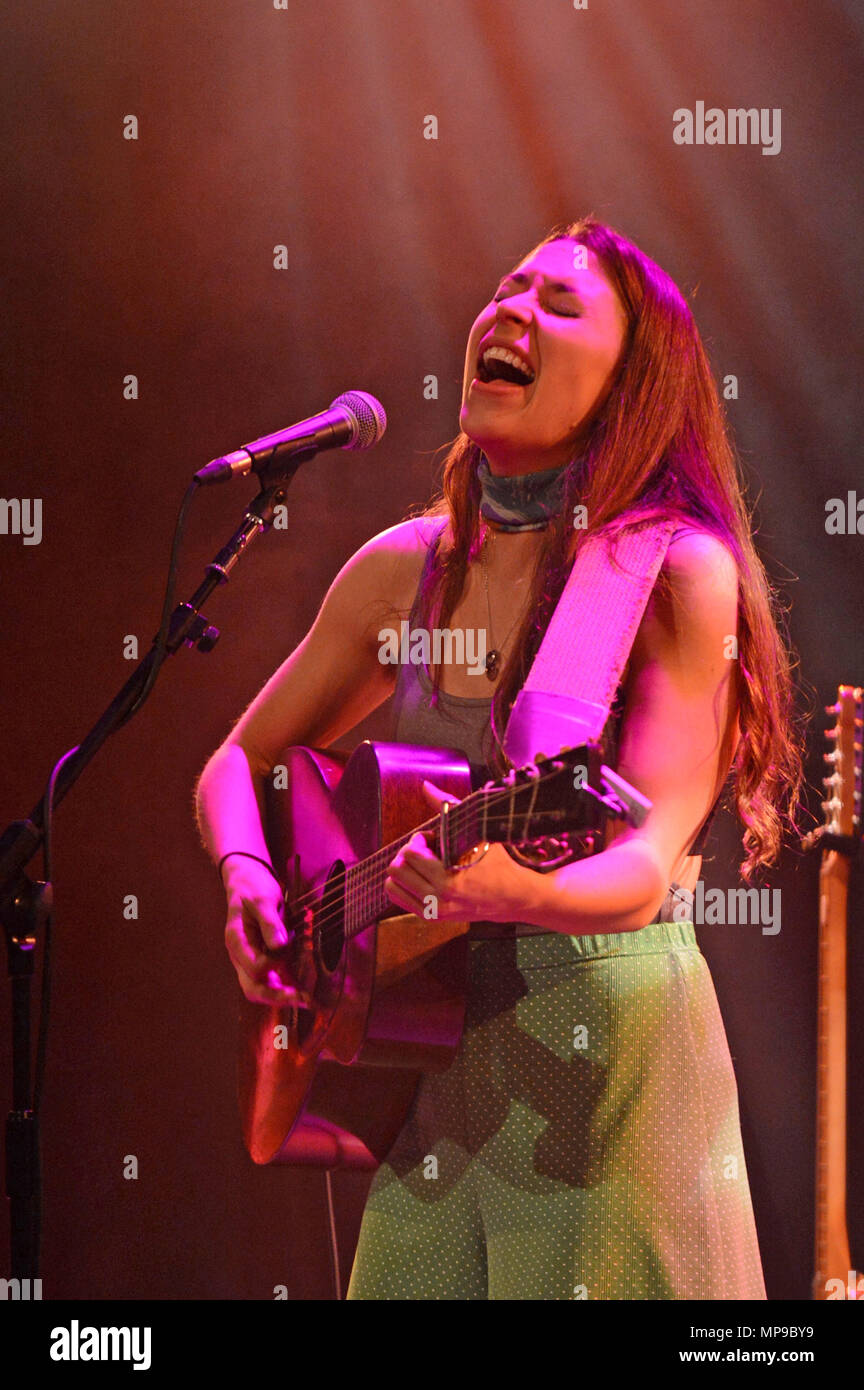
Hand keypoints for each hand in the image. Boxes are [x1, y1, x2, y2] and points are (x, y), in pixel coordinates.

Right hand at [221, 858, 310, 1007]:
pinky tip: (304, 991)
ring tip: (308, 999)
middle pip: (253, 988)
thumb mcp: (262, 899)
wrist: (247, 880)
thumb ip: (269, 923)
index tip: (288, 947)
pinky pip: (272, 980)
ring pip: (262, 989)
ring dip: (283, 996)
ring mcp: (250, 960)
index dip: (274, 964)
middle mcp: (240, 956)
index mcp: (236, 941)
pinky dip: (287, 987)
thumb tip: (279, 947)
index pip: (255, 967)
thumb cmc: (253, 888)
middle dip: (278, 997)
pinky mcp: (263, 959)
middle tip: (305, 999)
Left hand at [383, 782, 538, 923]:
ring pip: (392, 885)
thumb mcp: (476, 832)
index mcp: (449, 879)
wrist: (513, 897)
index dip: (419, 839)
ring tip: (423, 863)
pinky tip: (421, 875)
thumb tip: (425, 785)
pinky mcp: (432, 917)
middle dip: (408, 853)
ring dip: (404, 869)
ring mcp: (434, 911)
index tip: (434, 838)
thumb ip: (447, 806)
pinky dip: (403, 883)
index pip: (410, 854)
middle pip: (397, 869)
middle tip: (427, 850)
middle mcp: (439, 898)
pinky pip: (398, 898)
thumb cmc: (496, 862)